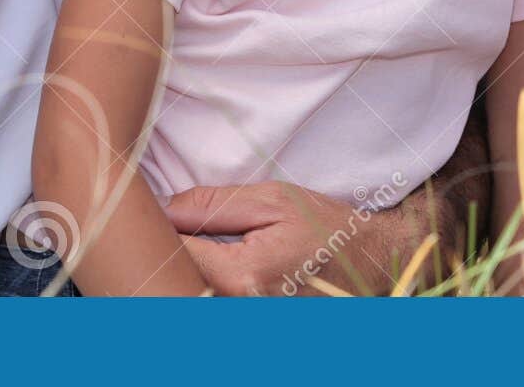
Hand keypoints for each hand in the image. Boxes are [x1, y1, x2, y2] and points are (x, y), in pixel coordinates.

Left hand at [163, 181, 430, 295]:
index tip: (153, 210)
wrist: (370, 264)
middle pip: (176, 282)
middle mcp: (240, 310)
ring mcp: (246, 321)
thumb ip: (215, 205)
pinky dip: (203, 287)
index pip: (175, 252)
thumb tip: (164, 209)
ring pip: (191, 295)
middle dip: (168, 254)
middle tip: (168, 228)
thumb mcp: (274, 199)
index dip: (159, 228)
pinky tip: (209, 269)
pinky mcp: (251, 323)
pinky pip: (210, 303)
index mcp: (242, 276)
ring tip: (190, 247)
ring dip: (185, 272)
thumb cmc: (324, 226)